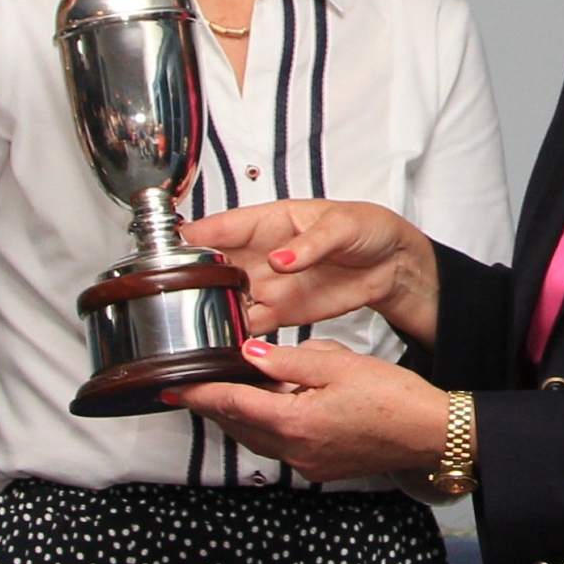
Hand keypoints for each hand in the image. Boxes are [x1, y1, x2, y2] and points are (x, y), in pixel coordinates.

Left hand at [170, 338, 448, 483]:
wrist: (430, 434)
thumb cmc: (394, 398)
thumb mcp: (338, 365)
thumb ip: (290, 359)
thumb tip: (252, 353)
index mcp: (294, 421)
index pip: (232, 404)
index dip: (201, 393)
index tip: (177, 386)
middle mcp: (295, 449)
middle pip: (238, 426)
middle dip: (213, 407)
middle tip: (190, 390)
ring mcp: (307, 463)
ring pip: (257, 439)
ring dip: (239, 418)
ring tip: (225, 396)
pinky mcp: (321, 467)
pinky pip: (279, 448)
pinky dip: (266, 428)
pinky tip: (272, 409)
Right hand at [180, 200, 439, 346]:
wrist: (392, 266)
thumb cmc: (368, 230)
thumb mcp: (343, 226)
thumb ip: (311, 243)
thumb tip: (281, 258)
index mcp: (270, 222)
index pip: (223, 226)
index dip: (194, 237)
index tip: (171, 249)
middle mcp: (260, 253)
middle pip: (213, 266)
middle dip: (191, 280)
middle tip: (176, 296)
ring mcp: (267, 285)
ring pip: (225, 299)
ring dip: (210, 311)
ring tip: (195, 324)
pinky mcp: (280, 312)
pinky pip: (248, 325)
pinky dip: (234, 335)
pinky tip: (222, 342)